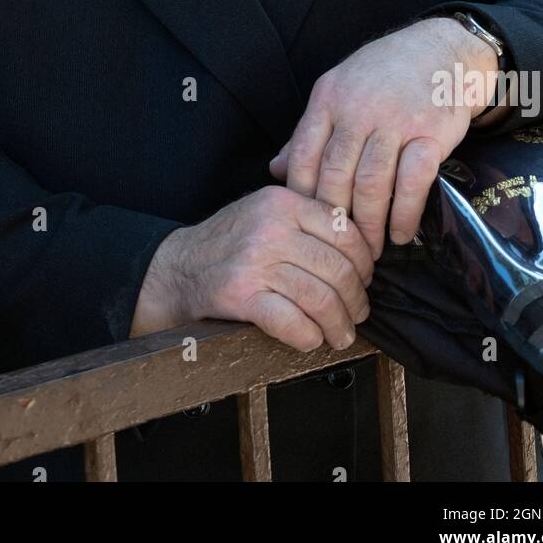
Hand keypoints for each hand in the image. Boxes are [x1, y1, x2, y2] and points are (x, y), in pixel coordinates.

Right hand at [129, 184, 374, 352]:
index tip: (365, 278)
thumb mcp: (266, 210)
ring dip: (338, 325)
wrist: (178, 268)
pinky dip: (309, 337)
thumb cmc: (229, 242)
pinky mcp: (241, 296)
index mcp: (282, 202)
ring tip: (341, 334)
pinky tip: (311, 339)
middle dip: (356, 299)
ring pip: (321, 299)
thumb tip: (363, 243)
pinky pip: (292, 322)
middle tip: (358, 313)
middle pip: (338, 269)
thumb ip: (307, 217)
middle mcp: (270, 228)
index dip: (365, 261)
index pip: (345, 231)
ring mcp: (255, 262)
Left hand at [268, 17, 499, 259]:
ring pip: (371, 184)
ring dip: (369, 224)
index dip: (302, 195)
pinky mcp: (430, 134)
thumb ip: (309, 131)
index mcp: (328, 98)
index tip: (307, 223)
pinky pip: (413, 183)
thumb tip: (275, 170)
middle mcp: (358, 109)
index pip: (303, 155)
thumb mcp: (338, 89)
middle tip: (339, 245)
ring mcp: (395, 121)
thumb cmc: (384, 74)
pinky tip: (401, 233)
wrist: (442, 50)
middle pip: (335, 175)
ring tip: (370, 248)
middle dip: (335, 218)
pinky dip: (405, 214)